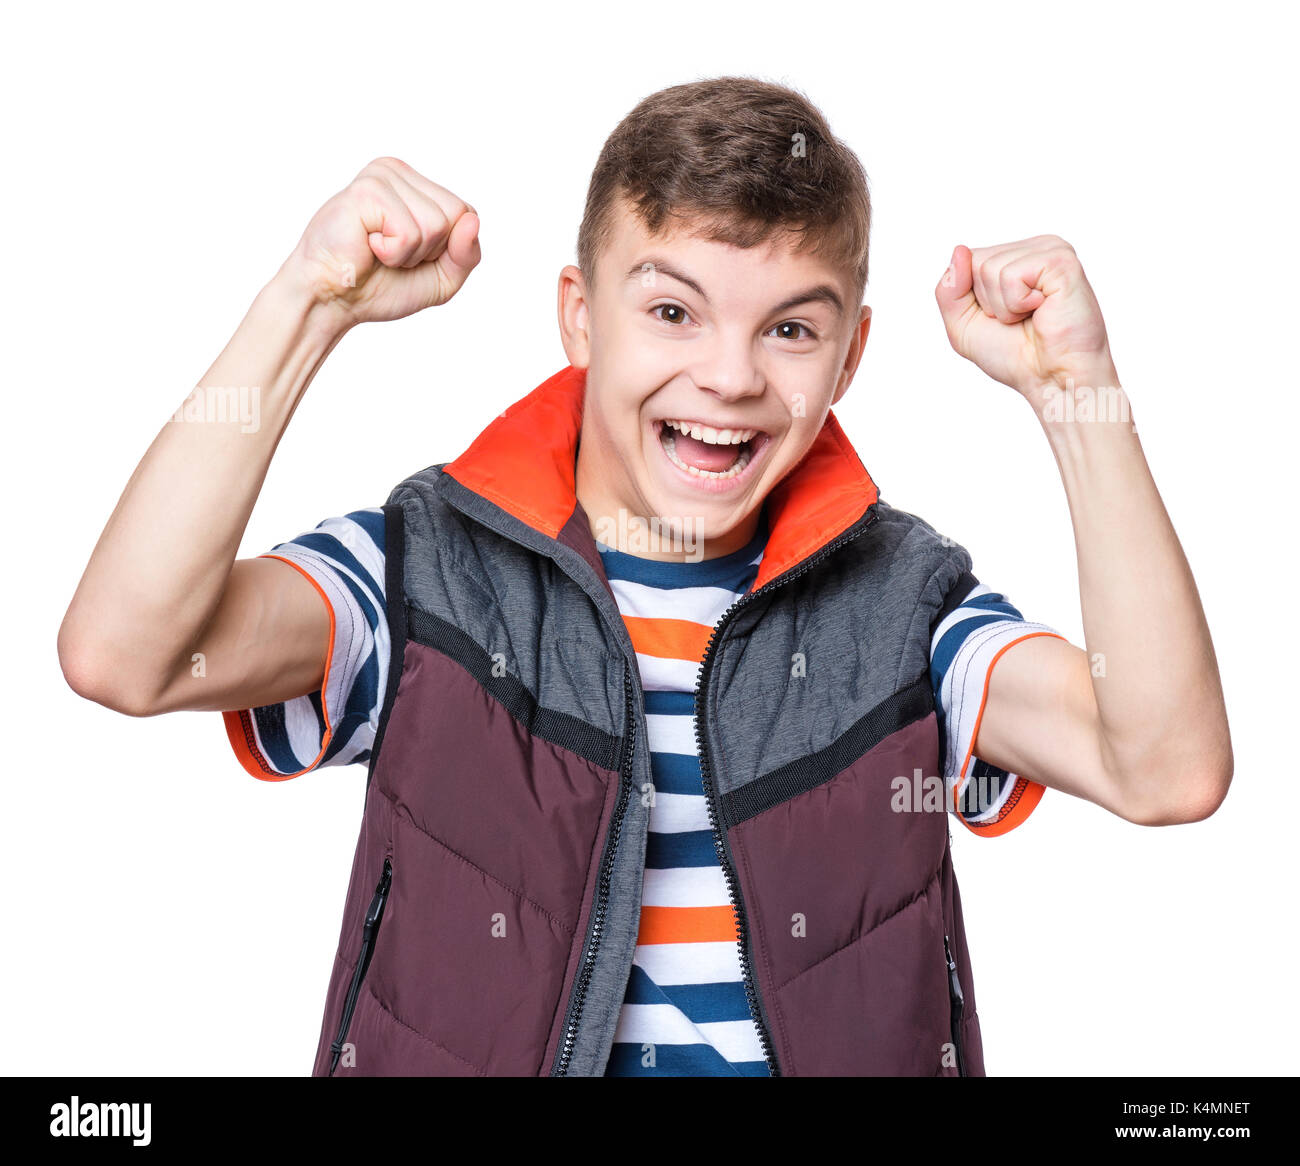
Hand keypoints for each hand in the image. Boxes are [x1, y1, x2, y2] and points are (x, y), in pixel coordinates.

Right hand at [279, 156, 481, 328]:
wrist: (332, 301)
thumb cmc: (380, 286)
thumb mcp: (442, 279)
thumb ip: (467, 255)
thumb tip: (472, 221)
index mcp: (416, 185)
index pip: (466, 213)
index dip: (447, 249)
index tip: (410, 255)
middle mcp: (399, 172)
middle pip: (456, 215)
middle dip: (431, 251)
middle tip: (392, 254)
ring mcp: (382, 176)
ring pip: (436, 224)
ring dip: (409, 254)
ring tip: (377, 250)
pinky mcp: (367, 190)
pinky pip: (410, 232)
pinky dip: (393, 253)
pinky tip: (368, 245)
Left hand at [934, 235, 1114, 397]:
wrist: (1051, 380)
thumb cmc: (1015, 356)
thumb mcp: (963, 325)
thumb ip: (949, 290)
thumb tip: (959, 250)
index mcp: (1017, 257)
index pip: (968, 259)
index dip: (973, 298)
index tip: (1002, 317)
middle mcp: (1035, 247)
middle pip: (977, 262)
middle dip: (988, 303)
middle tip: (1020, 320)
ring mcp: (1051, 250)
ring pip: (990, 268)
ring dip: (1004, 307)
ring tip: (1031, 316)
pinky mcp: (1061, 261)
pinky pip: (1011, 276)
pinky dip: (1017, 304)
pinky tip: (1042, 310)